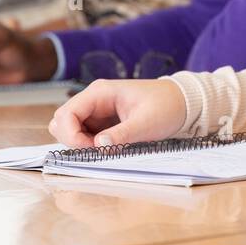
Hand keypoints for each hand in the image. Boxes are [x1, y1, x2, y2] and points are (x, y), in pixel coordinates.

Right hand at [48, 79, 186, 147]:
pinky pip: (85, 134)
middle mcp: (93, 100)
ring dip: (79, 144)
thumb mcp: (146, 123)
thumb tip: (98, 145)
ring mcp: (97, 111)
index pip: (66, 114)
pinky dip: (89, 145)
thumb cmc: (166, 107)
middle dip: (72, 140)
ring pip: (71, 129)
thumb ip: (122, 134)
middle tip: (96, 152)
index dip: (71, 135)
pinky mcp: (103, 122)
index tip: (90, 150)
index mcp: (100, 93)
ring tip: (104, 151)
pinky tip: (107, 150)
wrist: (183, 102)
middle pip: (62, 121)